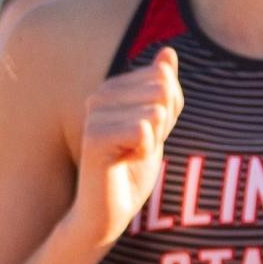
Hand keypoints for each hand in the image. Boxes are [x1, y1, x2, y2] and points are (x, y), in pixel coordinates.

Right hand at [66, 46, 183, 248]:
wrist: (108, 212)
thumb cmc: (132, 170)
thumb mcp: (157, 126)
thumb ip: (164, 90)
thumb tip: (168, 51)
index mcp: (113, 88)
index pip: (166, 82)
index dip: (168, 116)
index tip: (146, 136)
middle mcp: (99, 94)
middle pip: (163, 91)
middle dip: (163, 126)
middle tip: (139, 148)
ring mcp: (94, 113)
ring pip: (155, 111)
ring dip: (154, 141)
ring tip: (130, 156)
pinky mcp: (94, 135)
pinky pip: (144, 130)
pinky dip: (145, 152)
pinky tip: (125, 162)